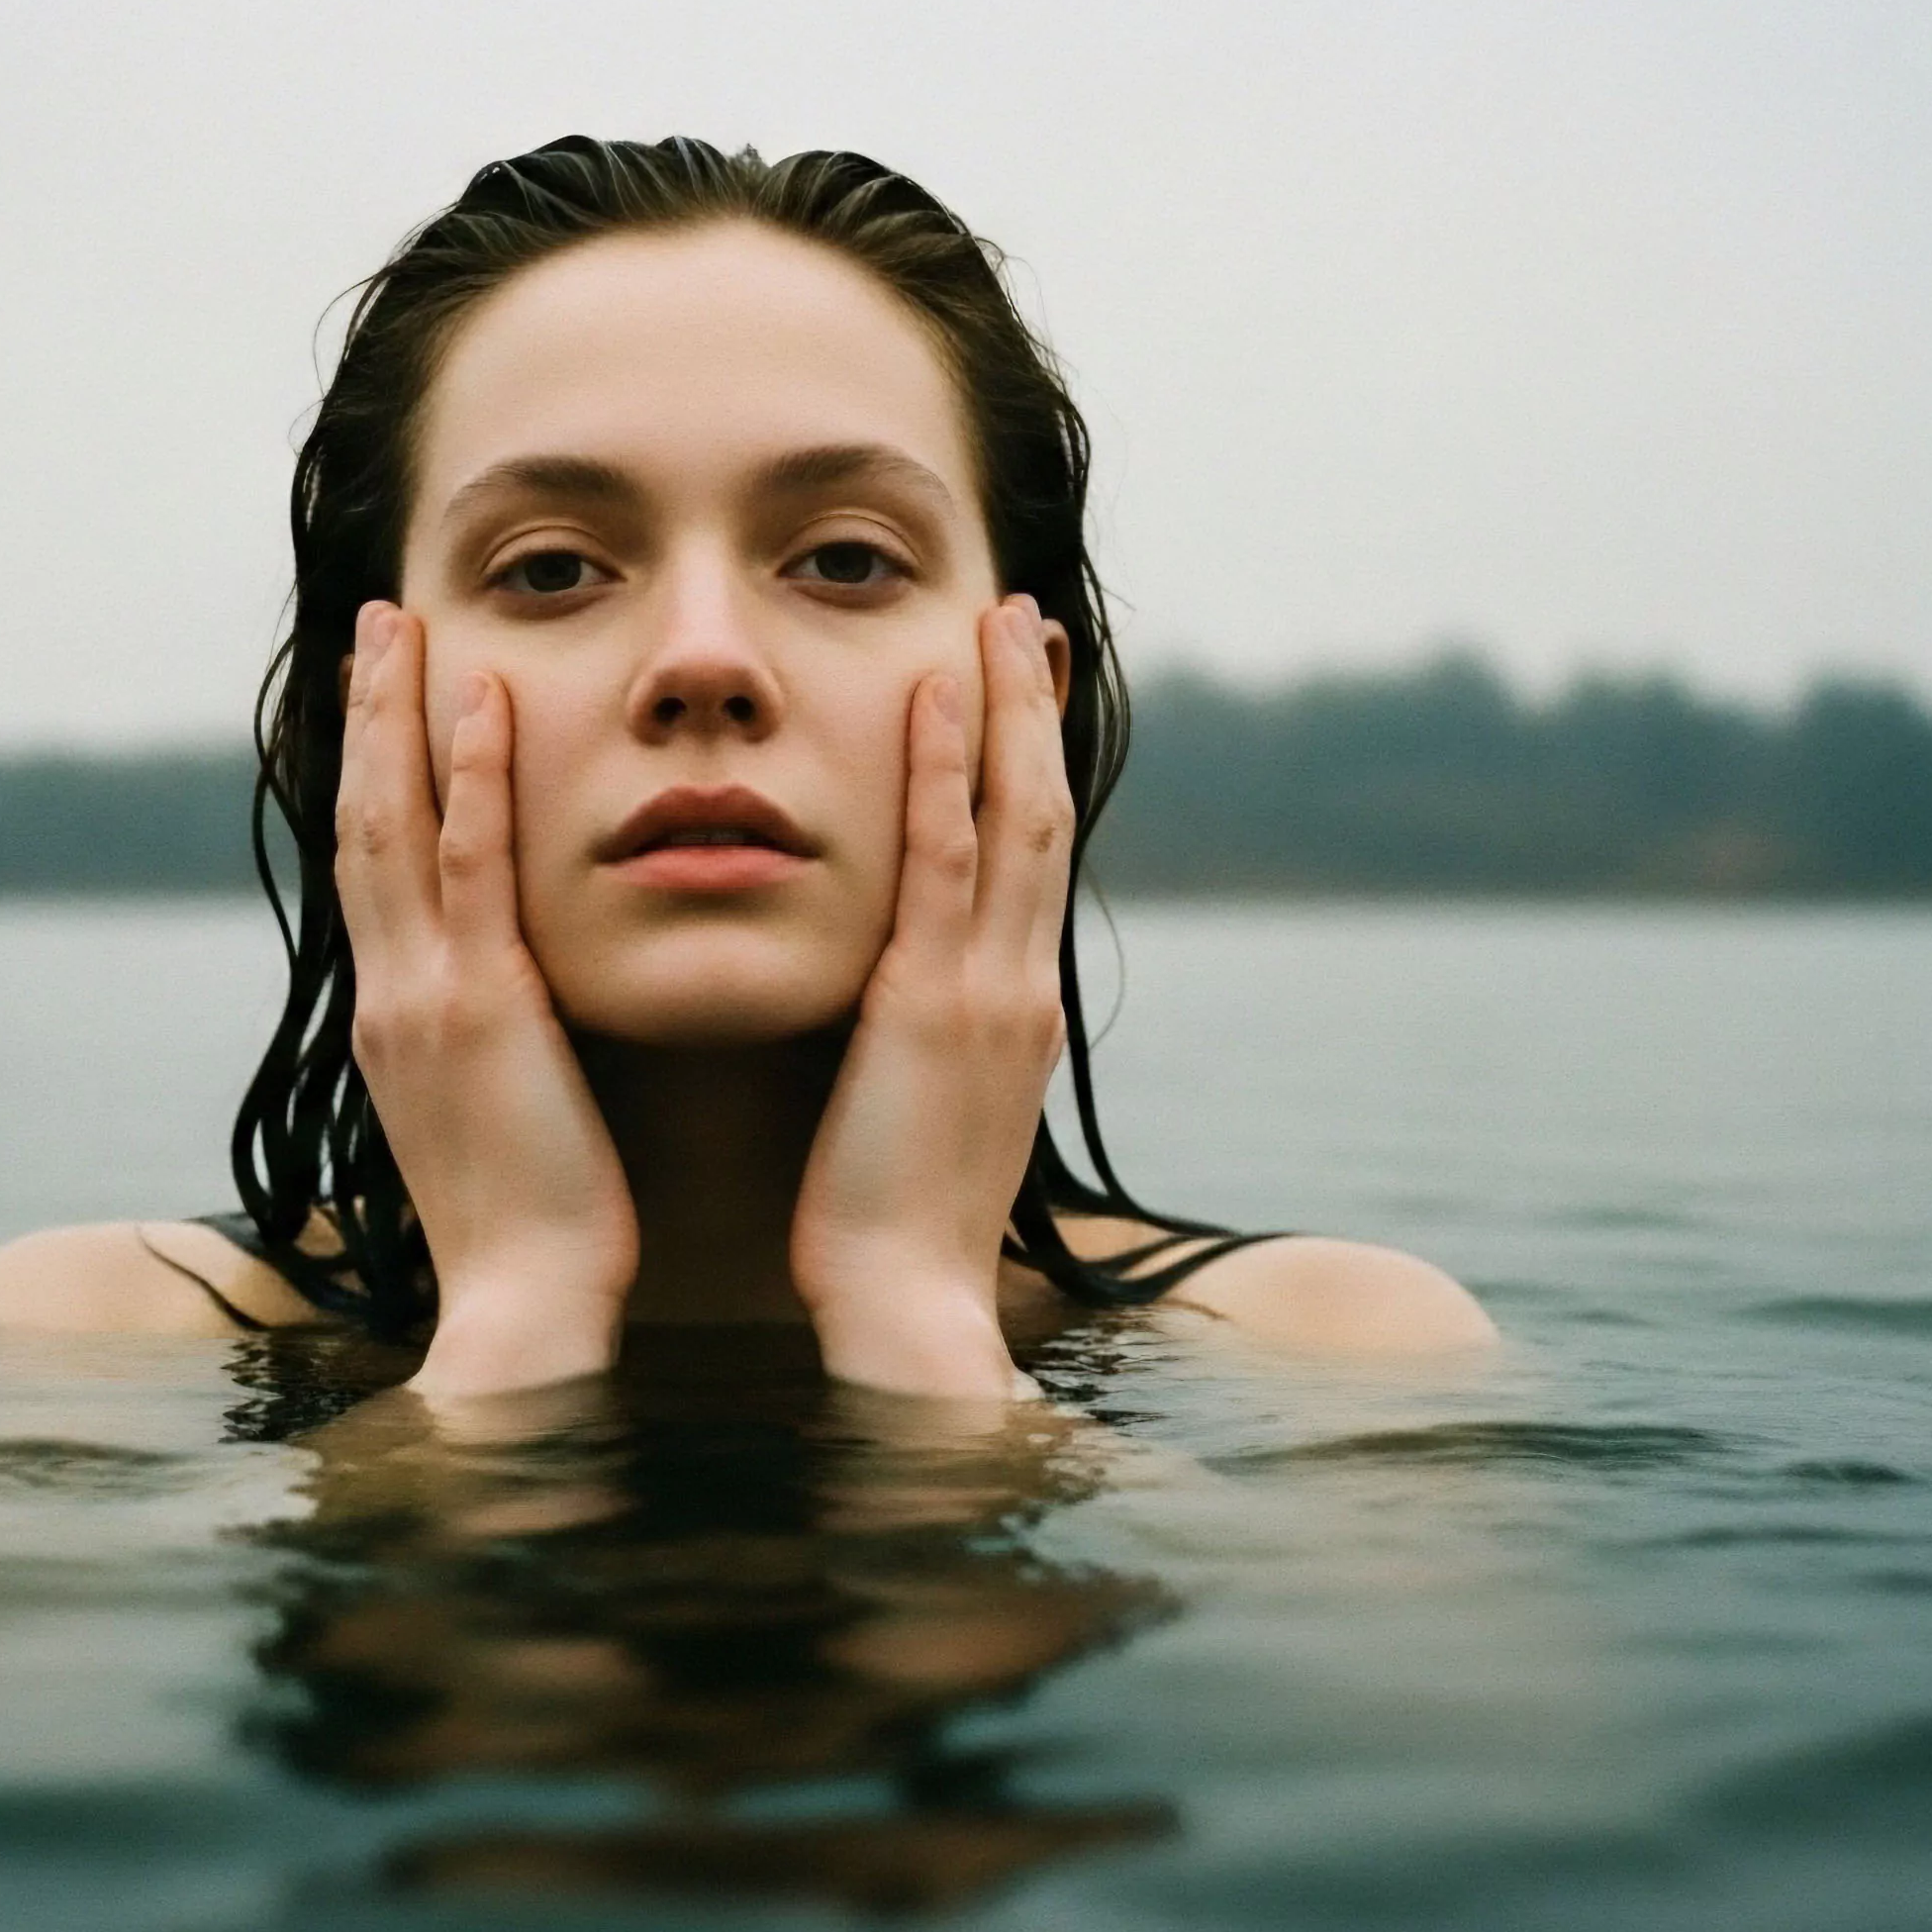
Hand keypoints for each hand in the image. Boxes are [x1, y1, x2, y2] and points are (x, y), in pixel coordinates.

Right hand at [336, 602, 636, 1396]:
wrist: (527, 1310)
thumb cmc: (541, 1231)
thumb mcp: (501, 1116)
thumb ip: (496, 1046)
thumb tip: (515, 1004)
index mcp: (398, 1019)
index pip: (373, 868)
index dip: (372, 772)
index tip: (381, 691)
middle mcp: (392, 996)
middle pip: (362, 822)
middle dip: (364, 716)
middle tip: (373, 622)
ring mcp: (424, 1000)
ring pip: (395, 824)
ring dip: (395, 715)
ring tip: (402, 625)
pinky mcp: (480, 1012)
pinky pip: (470, 870)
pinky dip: (470, 779)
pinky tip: (480, 700)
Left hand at [789, 597, 1073, 1398]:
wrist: (905, 1312)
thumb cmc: (890, 1233)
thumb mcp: (918, 1118)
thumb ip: (918, 1048)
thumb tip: (900, 1009)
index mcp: (1011, 1012)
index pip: (1029, 860)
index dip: (1026, 766)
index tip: (1018, 686)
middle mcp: (1016, 987)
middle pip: (1041, 814)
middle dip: (1033, 712)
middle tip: (1022, 619)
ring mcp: (986, 993)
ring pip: (1011, 818)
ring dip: (1004, 710)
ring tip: (995, 619)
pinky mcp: (933, 1009)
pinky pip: (943, 865)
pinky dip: (943, 775)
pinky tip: (932, 696)